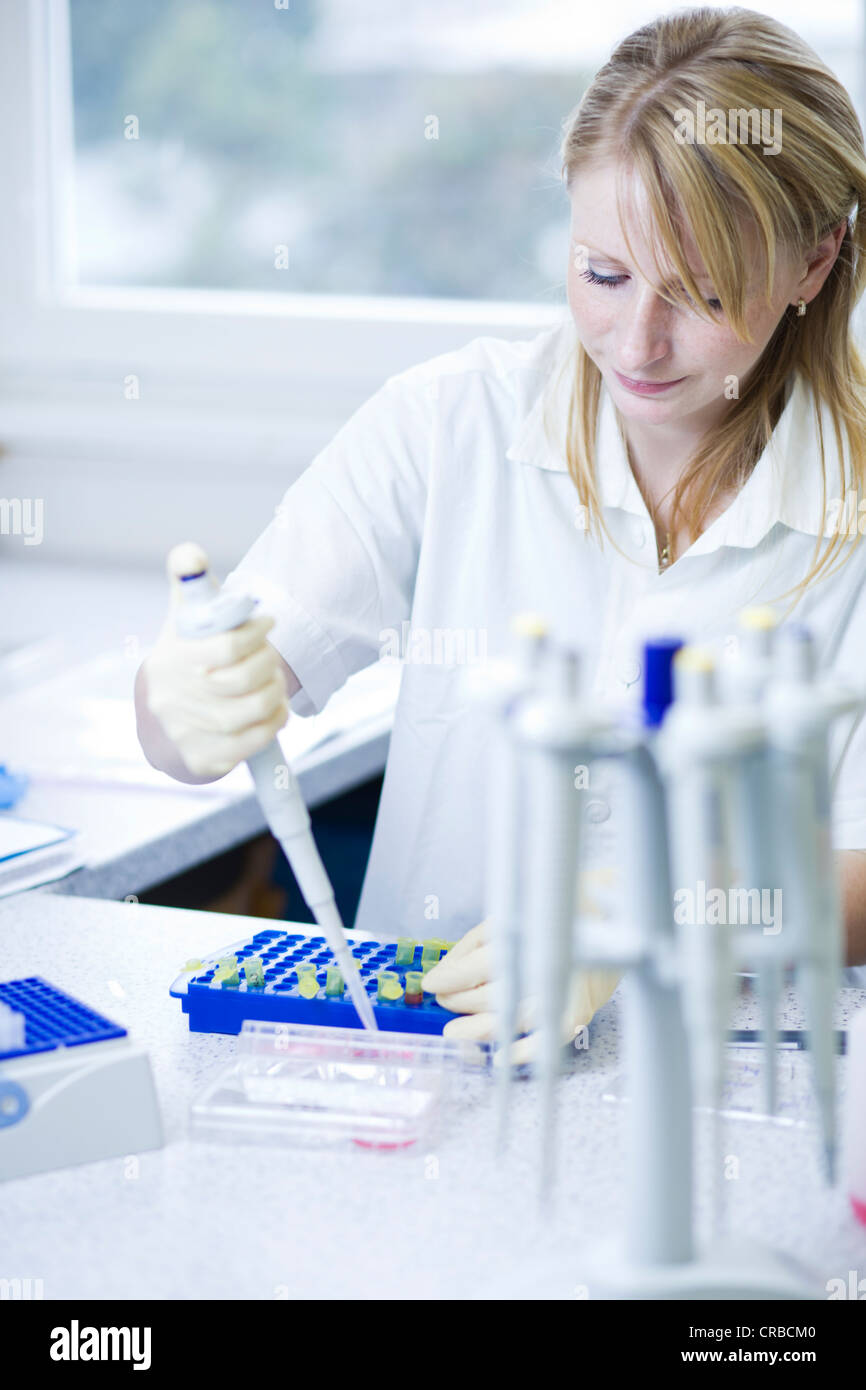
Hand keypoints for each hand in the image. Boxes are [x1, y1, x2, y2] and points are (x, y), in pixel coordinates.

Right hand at [143, 542, 289, 778]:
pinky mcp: (203, 759)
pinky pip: (253, 742)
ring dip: (275, 694)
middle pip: (243, 681)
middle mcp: (172, 698)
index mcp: (170, 658)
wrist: (160, 726)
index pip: (226, 646)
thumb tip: (189, 554)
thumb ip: (188, 582)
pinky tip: (275, 710)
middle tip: (274, 658)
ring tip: (276, 683)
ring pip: (252, 712)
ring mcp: (186, 732)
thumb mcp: (181, 622)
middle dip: (269, 664)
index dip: (256, 633)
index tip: (269, 623)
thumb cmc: (185, 662)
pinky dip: (273, 723)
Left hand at [422, 915, 620, 1064]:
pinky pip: (548, 1039)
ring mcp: (563, 989)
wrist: (611, 917)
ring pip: (513, 1018)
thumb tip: (443, 973)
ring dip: (477, 1029)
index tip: (431, 984)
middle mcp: (545, 961)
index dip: (450, 976)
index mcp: (526, 933)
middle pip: (491, 993)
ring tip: (453, 1033)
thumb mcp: (508, 917)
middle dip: (459, 1000)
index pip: (478, 963)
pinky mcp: (578, 1011)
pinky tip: (499, 1058)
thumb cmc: (548, 916)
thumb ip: (473, 944)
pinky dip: (522, 1052)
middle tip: (443, 1001)